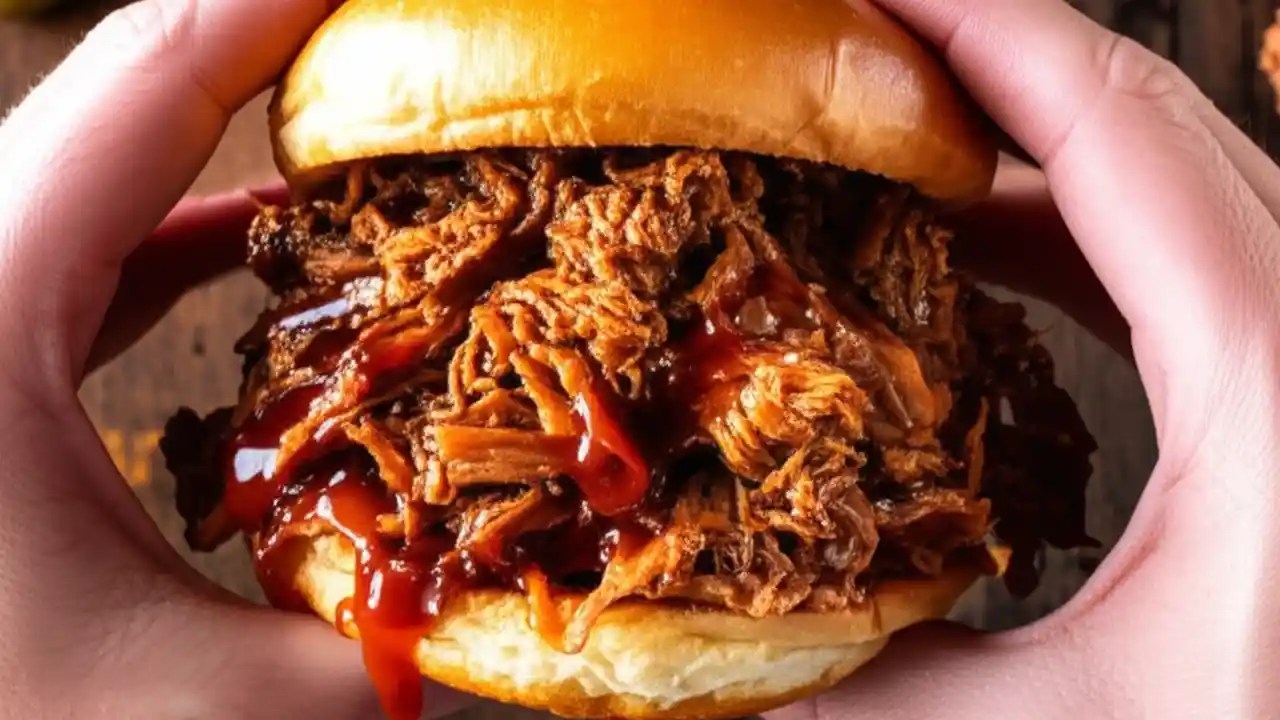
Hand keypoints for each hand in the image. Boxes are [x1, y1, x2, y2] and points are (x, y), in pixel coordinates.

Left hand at [0, 1, 472, 716]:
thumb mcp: (203, 710)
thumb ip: (390, 655)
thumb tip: (545, 630)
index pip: (154, 80)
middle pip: (123, 95)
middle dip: (273, 50)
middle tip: (400, 45)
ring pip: (94, 171)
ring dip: (230, 142)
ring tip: (362, 135)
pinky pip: (74, 252)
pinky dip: (176, 235)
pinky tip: (258, 258)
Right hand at [770, 1, 1279, 716]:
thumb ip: (877, 679)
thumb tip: (717, 658)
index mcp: (1274, 382)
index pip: (1114, 132)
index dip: (984, 30)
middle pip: (1144, 120)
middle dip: (986, 57)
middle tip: (846, 45)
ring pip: (1166, 178)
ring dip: (1018, 145)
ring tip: (885, 138)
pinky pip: (1173, 252)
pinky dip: (1064, 223)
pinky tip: (977, 247)